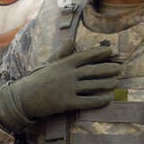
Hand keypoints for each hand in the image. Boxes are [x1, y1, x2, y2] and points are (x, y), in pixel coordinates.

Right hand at [0, 44, 119, 132]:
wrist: (24, 97)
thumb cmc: (37, 80)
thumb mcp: (49, 64)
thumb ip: (62, 53)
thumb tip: (70, 40)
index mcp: (64, 63)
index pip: (86, 56)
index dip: (100, 53)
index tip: (111, 51)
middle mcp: (68, 75)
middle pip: (93, 70)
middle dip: (108, 69)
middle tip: (119, 68)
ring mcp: (68, 89)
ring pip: (92, 85)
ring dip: (106, 83)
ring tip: (116, 82)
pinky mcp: (66, 103)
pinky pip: (87, 101)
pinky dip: (99, 100)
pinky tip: (108, 99)